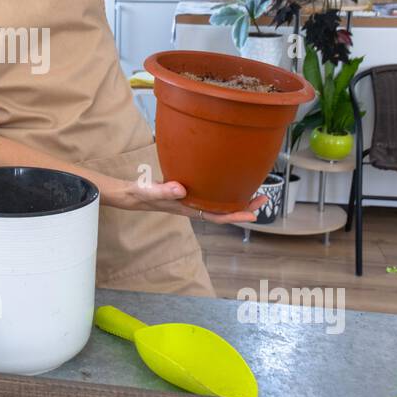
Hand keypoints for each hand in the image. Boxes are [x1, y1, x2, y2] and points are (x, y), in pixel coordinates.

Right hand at [122, 178, 265, 223]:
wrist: (132, 194)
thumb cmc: (140, 193)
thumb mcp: (149, 191)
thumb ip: (163, 190)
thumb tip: (181, 189)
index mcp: (188, 208)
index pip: (216, 216)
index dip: (235, 216)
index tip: (253, 214)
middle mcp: (194, 205)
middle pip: (223, 210)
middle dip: (244, 206)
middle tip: (263, 197)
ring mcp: (192, 199)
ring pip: (219, 202)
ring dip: (236, 198)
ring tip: (253, 188)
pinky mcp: (189, 191)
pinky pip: (211, 193)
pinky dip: (223, 189)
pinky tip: (228, 180)